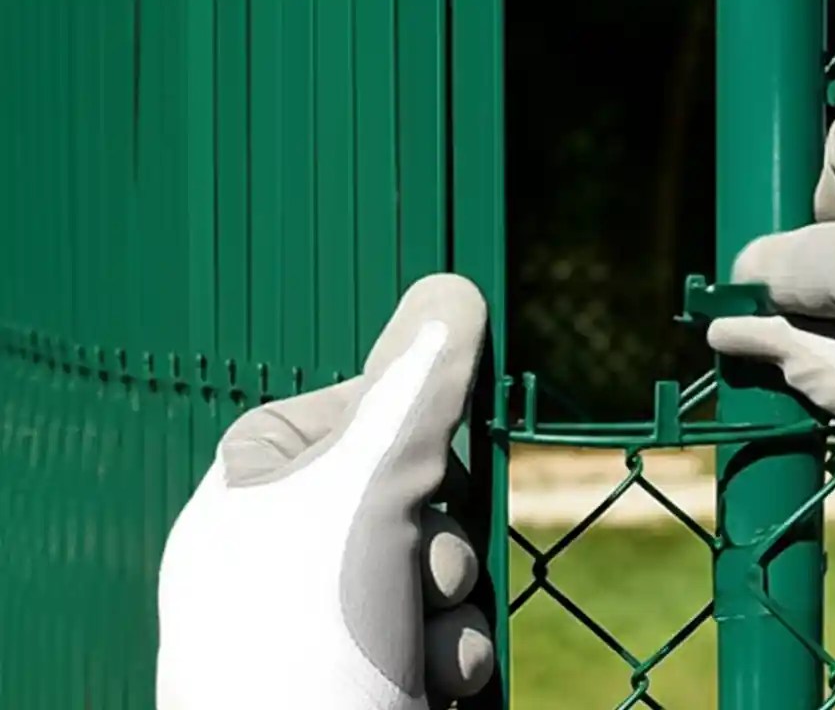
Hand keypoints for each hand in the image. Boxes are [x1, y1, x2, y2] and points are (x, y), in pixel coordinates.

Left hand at [156, 274, 494, 708]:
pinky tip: (436, 686)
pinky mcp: (381, 676)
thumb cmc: (302, 647)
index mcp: (254, 496)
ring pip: (441, 565)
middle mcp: (291, 555)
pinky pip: (447, 633)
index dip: (398, 423)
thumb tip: (451, 289)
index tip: (434, 434)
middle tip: (417, 564)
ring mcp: (336, 621)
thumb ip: (415, 391)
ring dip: (452, 604)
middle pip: (412, 490)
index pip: (341, 413)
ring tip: (424, 644)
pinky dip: (454, 656)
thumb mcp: (361, 493)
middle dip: (438, 533)